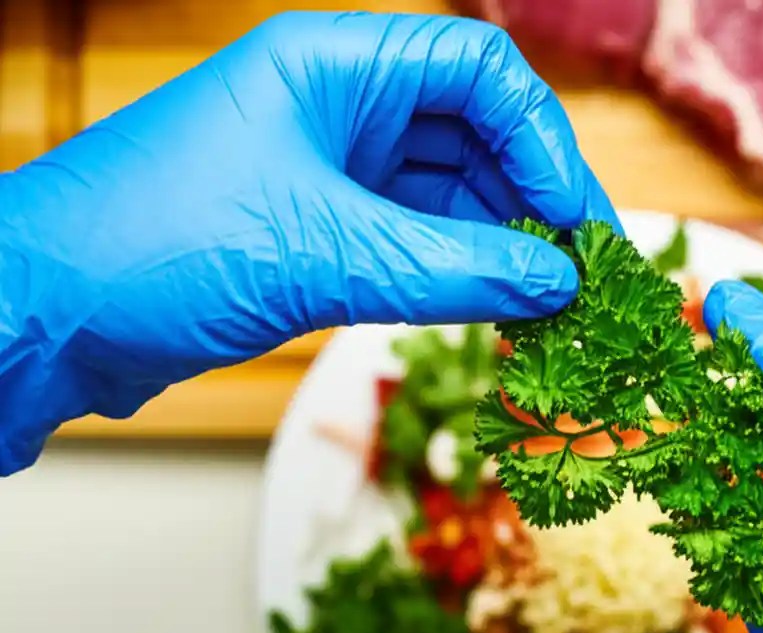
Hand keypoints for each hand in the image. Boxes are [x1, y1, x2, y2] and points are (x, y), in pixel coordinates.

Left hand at [0, 11, 616, 474]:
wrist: (42, 314)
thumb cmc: (153, 246)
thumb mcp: (324, 253)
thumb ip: (455, 268)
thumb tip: (557, 281)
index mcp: (334, 63)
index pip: (477, 70)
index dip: (542, 136)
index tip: (574, 217)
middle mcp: (339, 103)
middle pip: (476, 130)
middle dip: (534, 196)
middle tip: (584, 270)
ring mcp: (330, 167)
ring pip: (451, 191)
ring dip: (504, 243)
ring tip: (554, 301)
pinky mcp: (320, 228)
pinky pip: (417, 238)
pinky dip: (460, 272)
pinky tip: (498, 308)